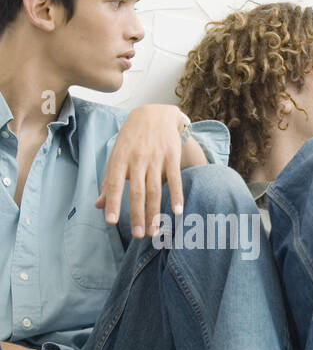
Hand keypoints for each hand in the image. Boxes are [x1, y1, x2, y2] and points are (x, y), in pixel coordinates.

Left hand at [95, 104, 186, 238]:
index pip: (115, 184)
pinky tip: (177, 211)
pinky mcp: (172, 157)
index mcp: (120, 158)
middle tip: (138, 235)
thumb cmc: (132, 139)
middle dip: (137, 214)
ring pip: (155, 189)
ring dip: (155, 212)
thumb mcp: (117, 156)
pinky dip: (176, 195)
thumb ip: (109, 181)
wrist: (155, 114)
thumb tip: (98, 205)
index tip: (112, 222)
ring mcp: (156, 158)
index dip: (114, 203)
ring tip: (154, 231)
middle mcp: (137, 158)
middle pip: (137, 191)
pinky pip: (175, 179)